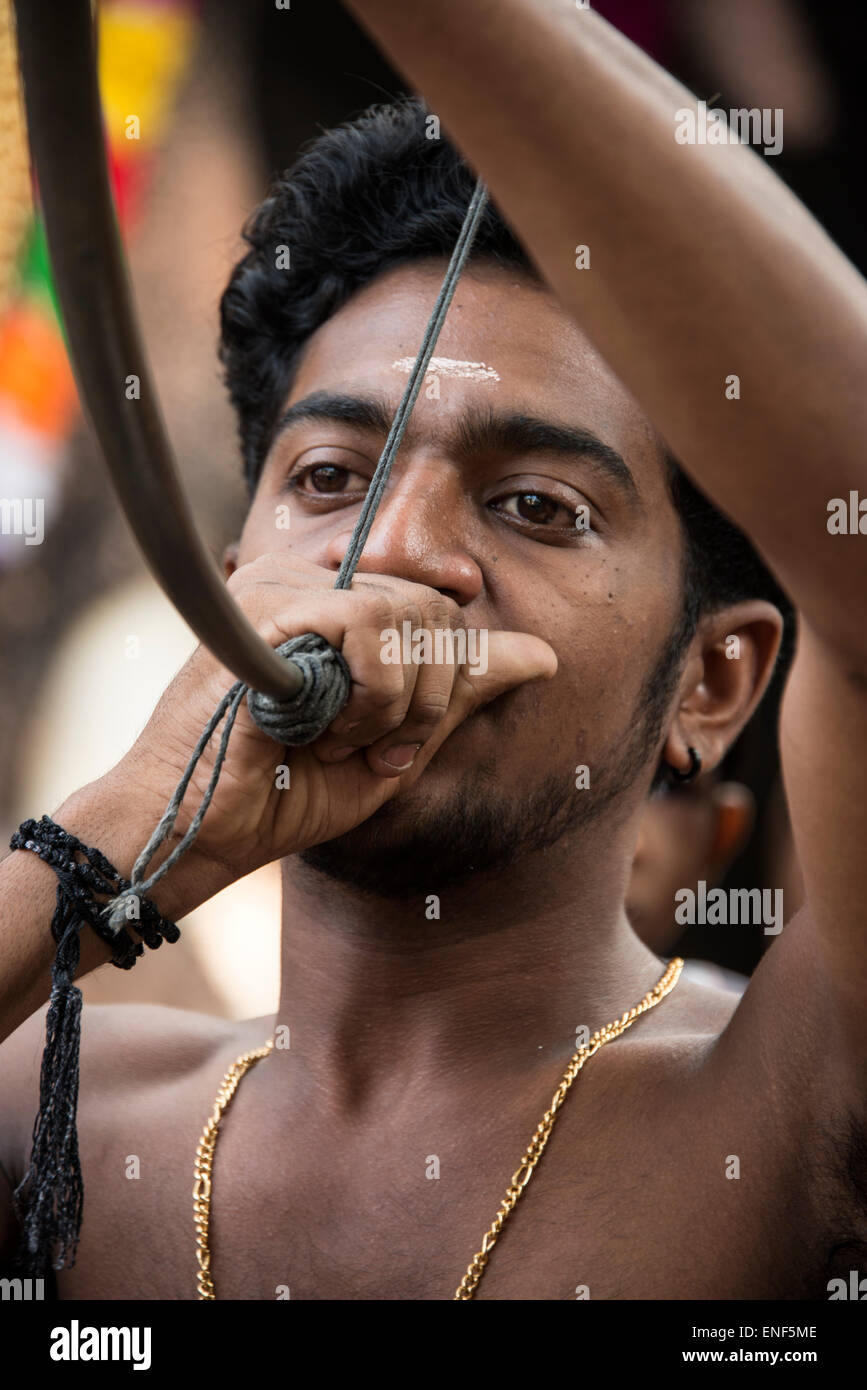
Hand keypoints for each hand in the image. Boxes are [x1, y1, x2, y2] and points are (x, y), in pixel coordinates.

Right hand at [97, 553, 555, 910]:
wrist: (206, 831)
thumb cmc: (287, 793)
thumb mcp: (396, 740)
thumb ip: (458, 690)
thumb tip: (546, 655)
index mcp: (324, 603)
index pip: (429, 596)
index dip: (448, 652)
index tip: (407, 728)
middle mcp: (302, 581)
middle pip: (431, 603)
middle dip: (431, 694)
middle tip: (380, 750)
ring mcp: (281, 585)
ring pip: (409, 610)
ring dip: (400, 701)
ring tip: (344, 744)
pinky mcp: (268, 607)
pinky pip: (369, 622)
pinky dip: (372, 693)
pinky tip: (327, 732)